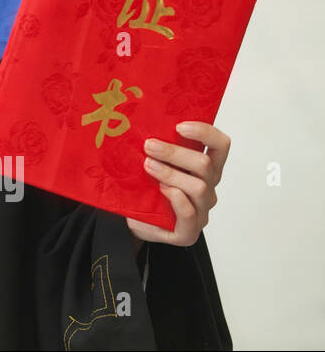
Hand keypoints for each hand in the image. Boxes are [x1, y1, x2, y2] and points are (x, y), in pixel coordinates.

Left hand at [126, 121, 229, 246]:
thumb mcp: (153, 162)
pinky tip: (160, 189)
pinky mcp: (188, 231)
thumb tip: (143, 120)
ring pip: (199, 188)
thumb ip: (158, 147)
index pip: (220, 146)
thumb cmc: (145, 188)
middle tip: (149, 145)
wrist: (132, 221)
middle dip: (175, 152)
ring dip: (171, 173)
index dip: (205, 132)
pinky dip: (175, 198)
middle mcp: (208, 188)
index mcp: (205, 169)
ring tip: (148, 165)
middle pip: (206, 165)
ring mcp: (201, 211)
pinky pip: (189, 212)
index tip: (179, 126)